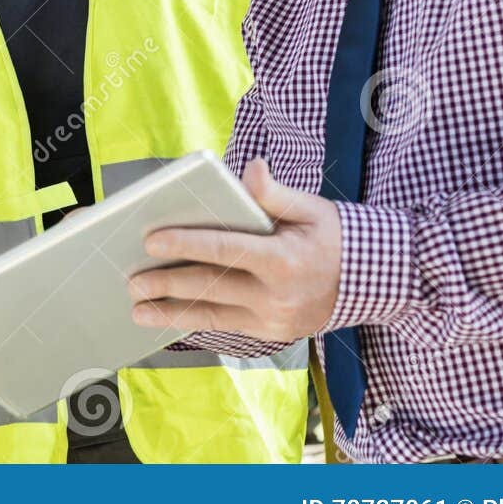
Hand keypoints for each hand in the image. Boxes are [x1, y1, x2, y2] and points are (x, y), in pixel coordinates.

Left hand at [128, 158, 342, 339]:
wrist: (371, 281)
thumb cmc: (333, 236)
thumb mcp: (311, 208)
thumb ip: (274, 193)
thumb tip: (251, 169)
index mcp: (285, 259)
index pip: (226, 250)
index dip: (187, 244)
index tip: (152, 241)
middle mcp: (277, 295)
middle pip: (211, 287)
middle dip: (167, 284)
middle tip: (131, 281)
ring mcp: (273, 320)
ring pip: (213, 316)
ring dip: (172, 313)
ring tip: (138, 310)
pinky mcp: (271, 334)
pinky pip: (225, 327)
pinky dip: (194, 322)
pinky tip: (168, 318)